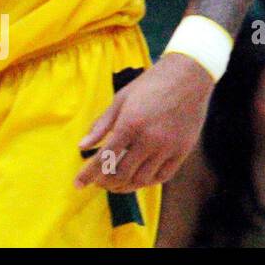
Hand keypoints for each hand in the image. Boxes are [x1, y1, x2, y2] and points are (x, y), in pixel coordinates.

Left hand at [75, 52, 214, 192]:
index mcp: (129, 124)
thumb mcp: (120, 100)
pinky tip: (135, 179)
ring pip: (142, 179)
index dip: (88, 174)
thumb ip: (101, 125)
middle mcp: (149, 140)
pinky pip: (162, 176)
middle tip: (96, 182)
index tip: (77, 184)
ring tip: (112, 184)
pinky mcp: (182, 151)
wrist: (187, 78)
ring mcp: (168, 148)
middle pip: (122, 174)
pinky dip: (146, 182)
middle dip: (105, 182)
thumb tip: (82, 146)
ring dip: (124, 185)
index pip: (104, 158)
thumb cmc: (148, 86)